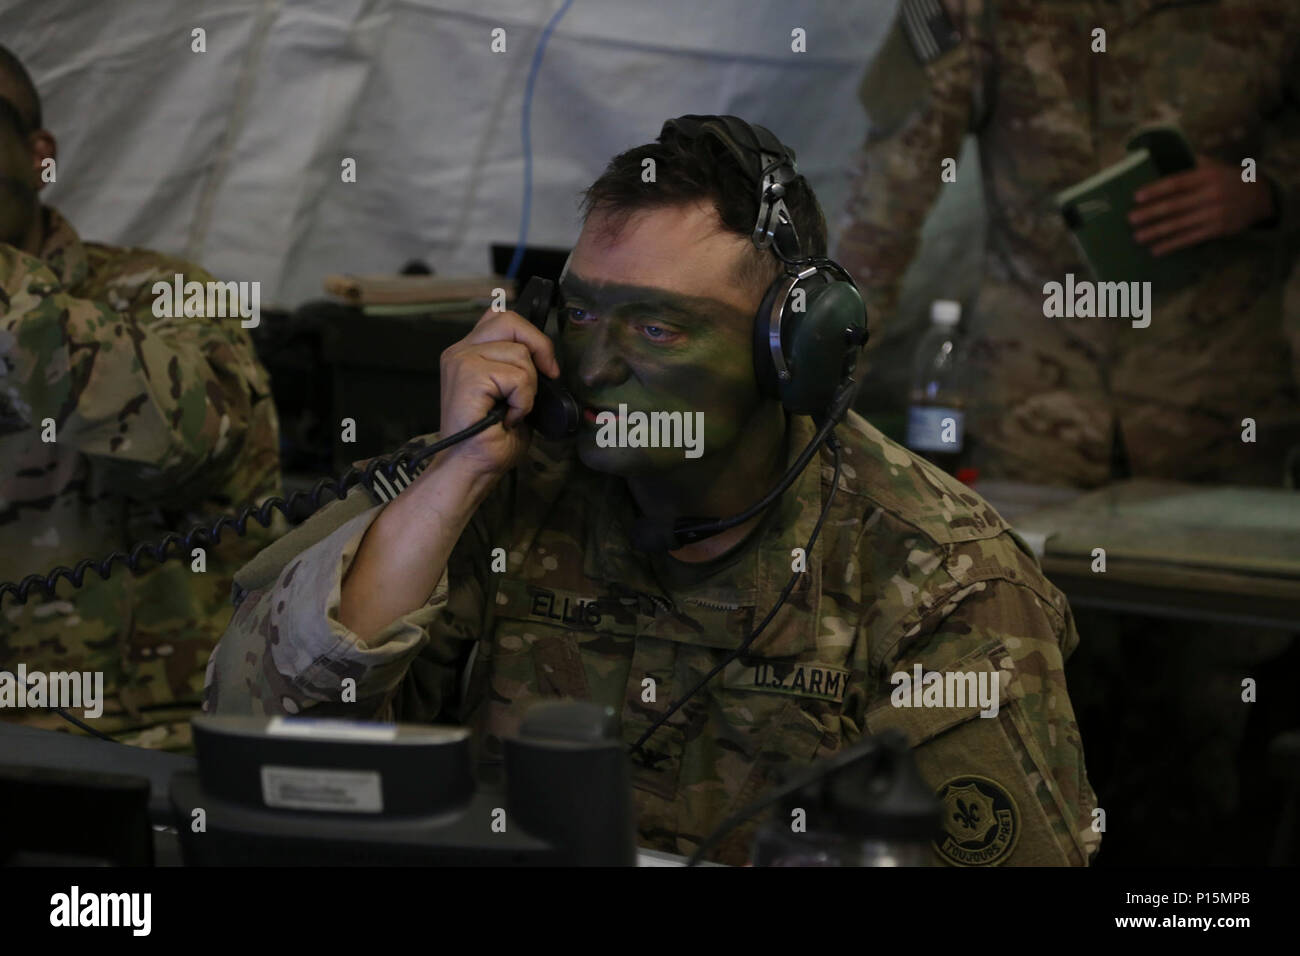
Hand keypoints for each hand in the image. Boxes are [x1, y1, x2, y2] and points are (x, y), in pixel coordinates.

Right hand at [436, 306, 560, 477]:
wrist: (471, 467)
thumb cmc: (490, 439)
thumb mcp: (511, 393)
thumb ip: (518, 366)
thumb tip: (544, 357)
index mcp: (467, 352)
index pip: (501, 317)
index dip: (530, 335)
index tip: (546, 366)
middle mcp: (460, 351)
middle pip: (510, 320)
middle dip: (539, 348)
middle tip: (544, 379)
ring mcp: (461, 360)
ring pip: (520, 353)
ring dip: (528, 388)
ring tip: (511, 410)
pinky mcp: (468, 375)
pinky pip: (517, 376)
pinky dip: (522, 401)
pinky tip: (507, 417)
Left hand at [1129, 155, 1275, 255]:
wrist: (1260, 196)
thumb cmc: (1228, 179)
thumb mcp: (1213, 166)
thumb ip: (1191, 164)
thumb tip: (1161, 159)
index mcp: (1207, 176)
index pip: (1176, 183)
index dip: (1155, 190)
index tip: (1136, 197)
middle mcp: (1210, 195)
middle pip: (1175, 206)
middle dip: (1151, 213)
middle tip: (1130, 219)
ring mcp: (1214, 214)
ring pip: (1180, 225)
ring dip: (1156, 232)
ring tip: (1137, 237)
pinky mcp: (1217, 230)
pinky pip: (1190, 239)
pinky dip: (1172, 245)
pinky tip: (1156, 250)